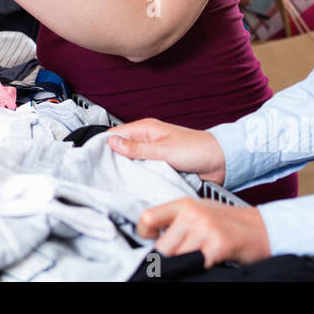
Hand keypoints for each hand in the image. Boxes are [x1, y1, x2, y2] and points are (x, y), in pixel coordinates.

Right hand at [108, 118, 226, 183]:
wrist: (221, 163)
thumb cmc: (197, 149)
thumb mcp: (163, 150)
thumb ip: (137, 148)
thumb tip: (111, 142)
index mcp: (146, 129)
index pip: (116, 133)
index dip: (104, 144)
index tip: (93, 158)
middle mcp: (148, 140)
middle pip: (122, 149)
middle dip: (114, 160)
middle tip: (103, 174)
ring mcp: (154, 154)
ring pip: (132, 163)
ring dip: (127, 171)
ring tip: (116, 182)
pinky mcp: (161, 167)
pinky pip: (144, 172)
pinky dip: (139, 178)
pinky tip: (133, 185)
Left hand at [137, 198, 271, 266]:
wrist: (263, 229)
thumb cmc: (229, 223)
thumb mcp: (200, 213)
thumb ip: (177, 221)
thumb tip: (152, 237)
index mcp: (184, 204)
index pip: (148, 218)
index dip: (144, 234)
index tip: (151, 241)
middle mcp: (192, 214)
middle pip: (162, 247)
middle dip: (169, 257)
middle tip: (182, 256)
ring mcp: (204, 230)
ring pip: (177, 258)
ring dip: (185, 264)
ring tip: (198, 257)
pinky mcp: (216, 246)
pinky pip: (196, 265)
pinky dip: (201, 268)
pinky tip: (211, 261)